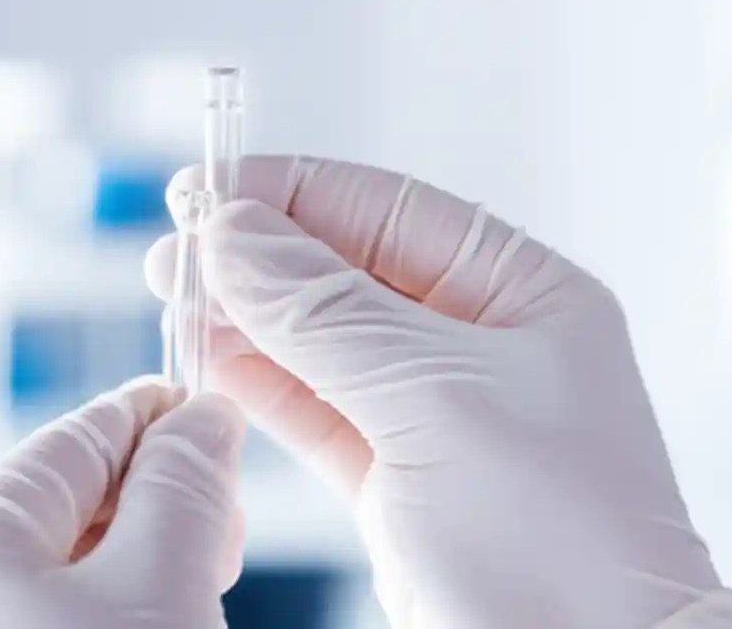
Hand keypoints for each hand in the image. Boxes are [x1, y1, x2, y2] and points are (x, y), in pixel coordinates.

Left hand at [0, 380, 245, 628]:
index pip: (75, 442)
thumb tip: (203, 417)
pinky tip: (135, 626)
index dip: (154, 419)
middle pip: (55, 512)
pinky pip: (16, 622)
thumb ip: (182, 494)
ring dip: (123, 568)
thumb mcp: (158, 595)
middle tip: (223, 526)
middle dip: (148, 504)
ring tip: (191, 588)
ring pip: (39, 579)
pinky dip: (86, 616)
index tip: (208, 410)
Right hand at [146, 156, 731, 627]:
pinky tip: (207, 359)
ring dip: (245, 319)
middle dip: (257, 258)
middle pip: (345, 271)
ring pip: (319, 340)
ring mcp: (434, 410)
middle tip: (173, 255)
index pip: (388, 210)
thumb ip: (328, 314)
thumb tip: (232, 233)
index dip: (291, 194)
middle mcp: (479, 342)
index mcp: (522, 294)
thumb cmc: (558, 541)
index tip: (206, 192)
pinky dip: (258, 383)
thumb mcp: (440, 402)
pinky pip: (314, 408)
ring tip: (173, 301)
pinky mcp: (396, 474)